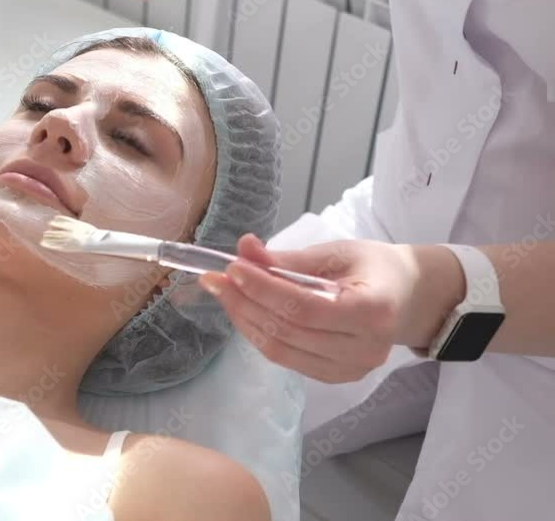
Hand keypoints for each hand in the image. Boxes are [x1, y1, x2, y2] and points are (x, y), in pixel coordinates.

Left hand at [199, 235, 464, 382]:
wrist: (407, 298)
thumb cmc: (374, 269)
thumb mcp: (337, 252)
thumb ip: (290, 257)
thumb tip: (245, 248)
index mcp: (374, 311)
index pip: (304, 307)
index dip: (263, 289)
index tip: (233, 267)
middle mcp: (365, 349)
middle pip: (288, 330)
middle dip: (245, 302)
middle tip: (217, 278)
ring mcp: (351, 369)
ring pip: (281, 350)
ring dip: (245, 320)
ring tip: (224, 292)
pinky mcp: (336, 377)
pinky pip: (286, 359)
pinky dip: (259, 334)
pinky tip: (245, 311)